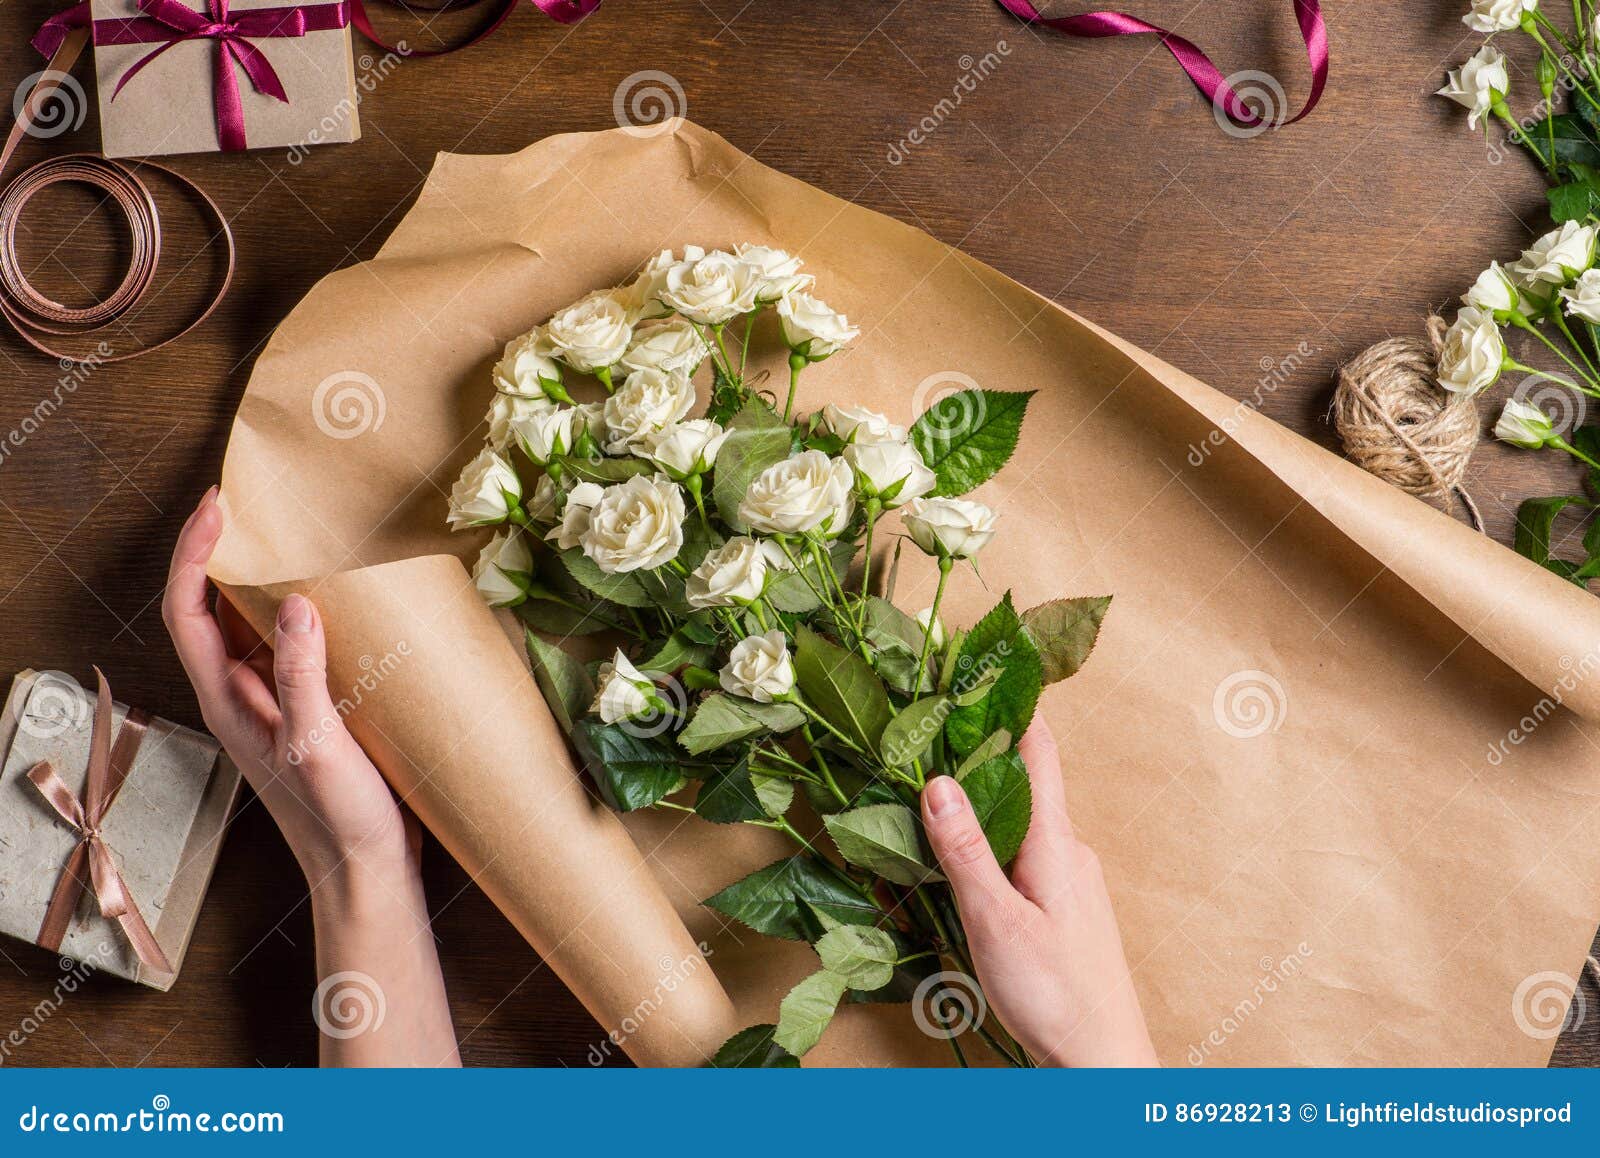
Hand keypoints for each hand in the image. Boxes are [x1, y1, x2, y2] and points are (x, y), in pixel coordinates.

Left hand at [162, 486, 412, 886]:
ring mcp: (273, 702)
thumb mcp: (318, 742)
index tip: (219, 507)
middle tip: (250, 502)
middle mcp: (241, 696)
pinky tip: (336, 594)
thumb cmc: (338, 819)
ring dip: (259, 576)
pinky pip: (293, 645)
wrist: (367, 871)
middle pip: (210, 610)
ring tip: (289, 532)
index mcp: (227, 703)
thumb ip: (299, 675)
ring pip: (250, 625)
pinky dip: (302, 608)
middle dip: (219, 551)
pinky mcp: (309, 707)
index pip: (187, 613)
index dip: (192, 556)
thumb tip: (290, 602)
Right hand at [920, 720, 1156, 1066]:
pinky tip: (957, 856)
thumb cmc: (1055, 995)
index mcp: (1056, 842)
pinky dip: (988, 838)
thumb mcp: (996, 921)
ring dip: (978, 798)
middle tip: (925, 722)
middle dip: (976, 749)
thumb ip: (966, 851)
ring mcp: (1069, 877)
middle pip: (1022, 779)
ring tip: (926, 784)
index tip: (979, 662)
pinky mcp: (1062, 904)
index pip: (1038, 750)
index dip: (1011, 703)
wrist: (1103, 1063)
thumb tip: (937, 780)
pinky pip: (1021, 851)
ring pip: (1019, 819)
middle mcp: (1068, 849)